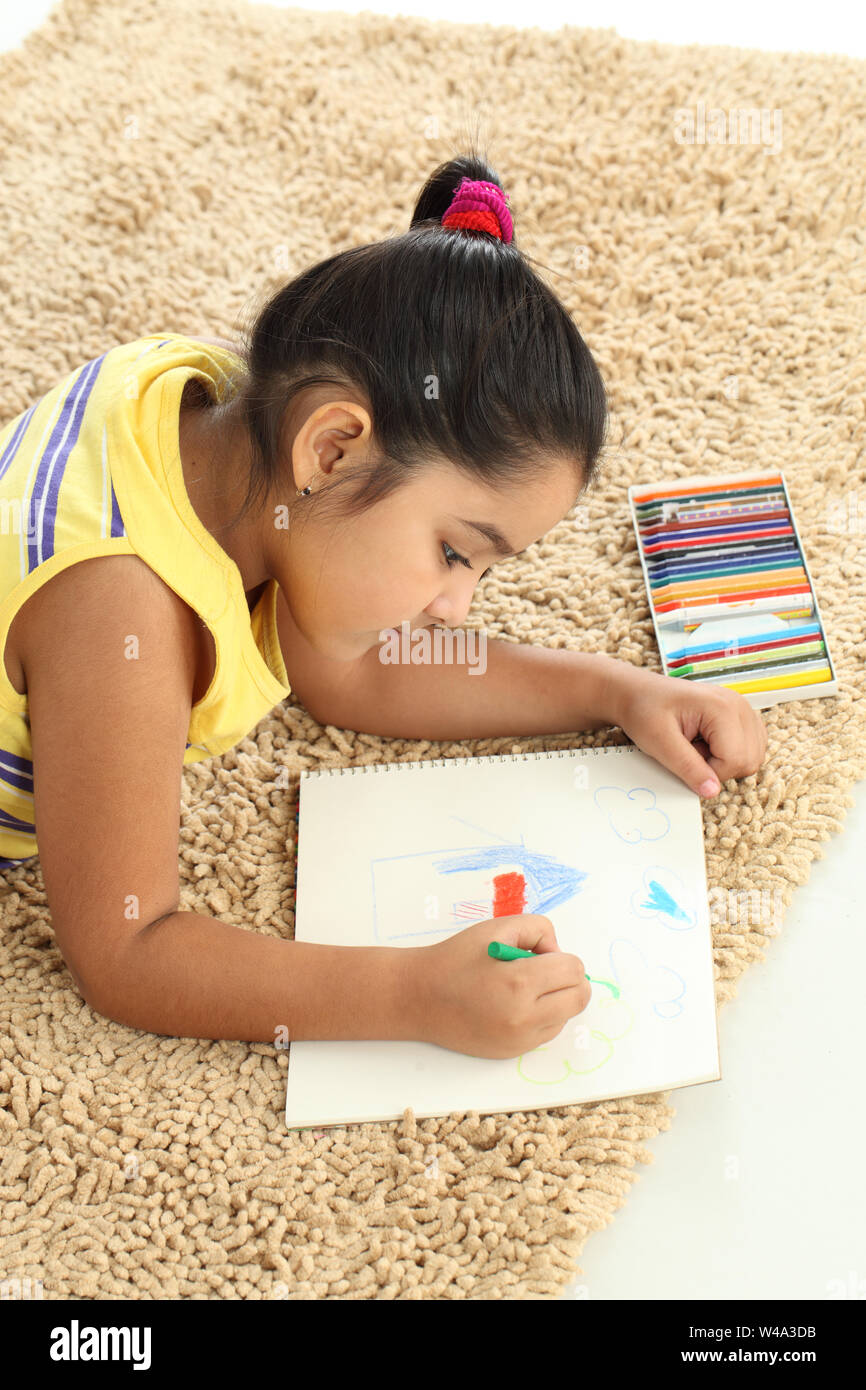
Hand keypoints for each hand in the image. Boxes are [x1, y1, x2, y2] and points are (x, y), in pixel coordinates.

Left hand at [606, 664, 767, 797]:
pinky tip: (707, 743)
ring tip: (697, 745)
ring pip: (753, 756)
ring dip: (724, 761)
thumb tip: (712, 791)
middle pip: (749, 760)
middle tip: (690, 750)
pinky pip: (751, 748)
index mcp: (722, 707)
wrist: (638, 693)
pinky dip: (730, 754)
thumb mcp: (659, 742)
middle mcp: (739, 705)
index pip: (736, 760)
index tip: (685, 758)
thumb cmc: (644, 710)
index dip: (710, 771)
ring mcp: (743, 709)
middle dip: (718, 767)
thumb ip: (688, 767)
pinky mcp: (741, 716)